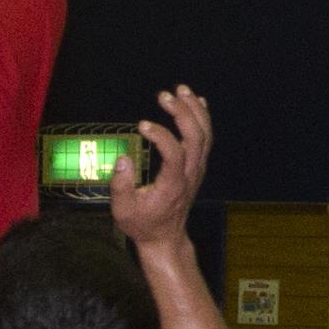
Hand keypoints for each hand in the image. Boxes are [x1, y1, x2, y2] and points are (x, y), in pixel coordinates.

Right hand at [111, 84, 211, 245]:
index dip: (161, 136)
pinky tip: (196, 101)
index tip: (141, 125)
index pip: (175, 153)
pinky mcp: (198, 167)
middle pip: (196, 138)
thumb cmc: (143, 224)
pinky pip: (207, 139)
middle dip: (182, 113)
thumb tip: (122, 159)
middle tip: (164, 95)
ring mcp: (197, 170)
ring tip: (181, 90)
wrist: (165, 238)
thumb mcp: (123, 211)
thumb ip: (121, 186)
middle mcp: (190, 175)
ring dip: (195, 110)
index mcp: (173, 185)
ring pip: (205, 135)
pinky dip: (203, 118)